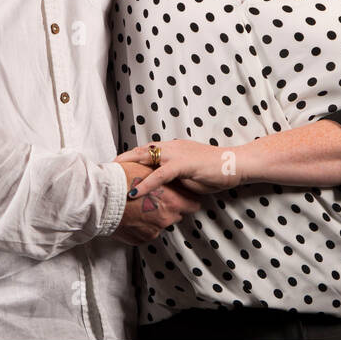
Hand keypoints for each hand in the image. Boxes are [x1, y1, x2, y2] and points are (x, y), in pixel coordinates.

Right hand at [112, 160, 203, 245]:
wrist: (102, 197)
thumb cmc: (123, 181)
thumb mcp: (151, 171)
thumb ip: (166, 176)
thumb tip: (171, 176)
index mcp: (173, 200)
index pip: (193, 204)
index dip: (187, 198)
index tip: (182, 195)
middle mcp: (166, 217)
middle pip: (177, 214)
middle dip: (169, 207)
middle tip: (156, 198)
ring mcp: (155, 229)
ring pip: (161, 223)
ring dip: (155, 216)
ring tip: (141, 205)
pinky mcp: (142, 238)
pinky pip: (148, 231)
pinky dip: (142, 225)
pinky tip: (134, 214)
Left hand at [115, 140, 241, 196]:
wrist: (235, 165)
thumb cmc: (214, 171)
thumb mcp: (189, 173)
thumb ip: (174, 177)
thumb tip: (163, 190)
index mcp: (172, 148)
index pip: (146, 150)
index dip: (129, 157)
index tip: (115, 167)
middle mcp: (171, 147)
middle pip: (140, 151)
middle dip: (122, 160)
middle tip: (105, 171)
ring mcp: (177, 155)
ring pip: (146, 158)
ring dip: (127, 168)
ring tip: (112, 179)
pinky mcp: (184, 165)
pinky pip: (160, 174)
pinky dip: (145, 183)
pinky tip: (133, 192)